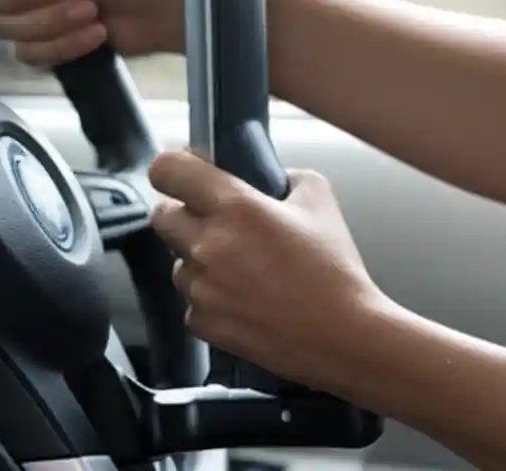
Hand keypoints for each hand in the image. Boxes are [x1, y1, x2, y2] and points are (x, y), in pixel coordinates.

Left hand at [148, 151, 387, 389]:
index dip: (172, 168)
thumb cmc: (336, 272)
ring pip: (178, 261)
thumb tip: (276, 177)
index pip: (168, 170)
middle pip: (161, 215)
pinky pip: (191, 301)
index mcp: (236, 207)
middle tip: (209, 221)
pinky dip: (210, 299)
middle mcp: (209, 244)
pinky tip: (243, 300)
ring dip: (198, 261)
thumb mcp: (321, 202)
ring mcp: (202, 286)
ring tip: (239, 270)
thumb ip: (290, 177)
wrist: (344, 338)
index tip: (181, 174)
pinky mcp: (203, 321)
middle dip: (181, 214)